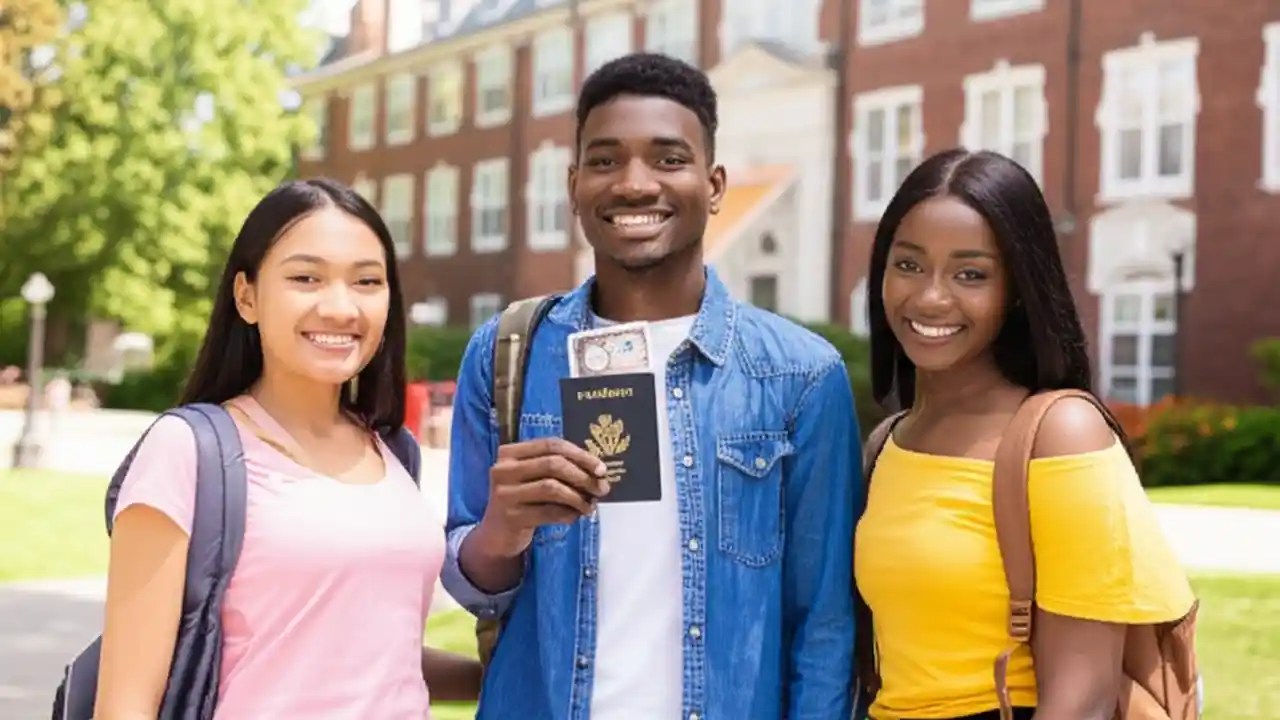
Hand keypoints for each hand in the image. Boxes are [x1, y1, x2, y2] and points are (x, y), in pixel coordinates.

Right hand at [477, 438, 610, 557]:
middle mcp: (503, 469)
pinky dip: (567, 514)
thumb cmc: (523, 501)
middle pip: (553, 464)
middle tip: (601, 489)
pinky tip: (575, 517)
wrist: (497, 535)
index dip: (580, 455)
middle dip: (583, 476)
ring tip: (589, 506)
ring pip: (552, 487)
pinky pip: (548, 512)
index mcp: (510, 453)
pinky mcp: (511, 517)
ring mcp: (504, 494)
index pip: (551, 444)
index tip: (601, 469)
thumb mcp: (534, 479)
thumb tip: (598, 473)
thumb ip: (559, 470)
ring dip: (578, 497)